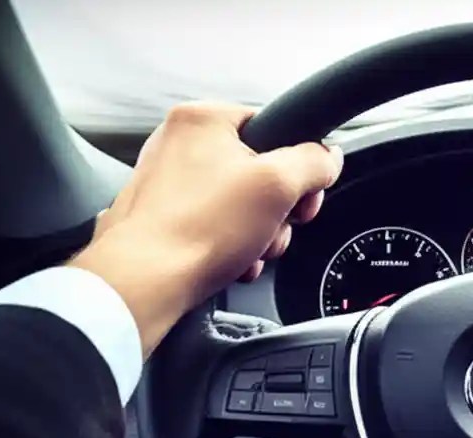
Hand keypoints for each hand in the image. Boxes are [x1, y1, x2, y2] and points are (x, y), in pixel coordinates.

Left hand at [69, 102, 343, 354]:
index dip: (299, 166)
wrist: (145, 282)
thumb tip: (328, 156)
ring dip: (257, 234)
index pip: (274, 127)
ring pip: (239, 203)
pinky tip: (231, 262)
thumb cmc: (199, 229)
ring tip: (248, 252)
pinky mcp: (160, 217)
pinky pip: (214, 225)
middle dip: (277, 210)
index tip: (303, 198)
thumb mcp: (278, 186)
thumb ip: (314, 162)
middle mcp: (178, 143)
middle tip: (274, 229)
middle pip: (259, 170)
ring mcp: (165, 181)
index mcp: (203, 119)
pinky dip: (230, 246)